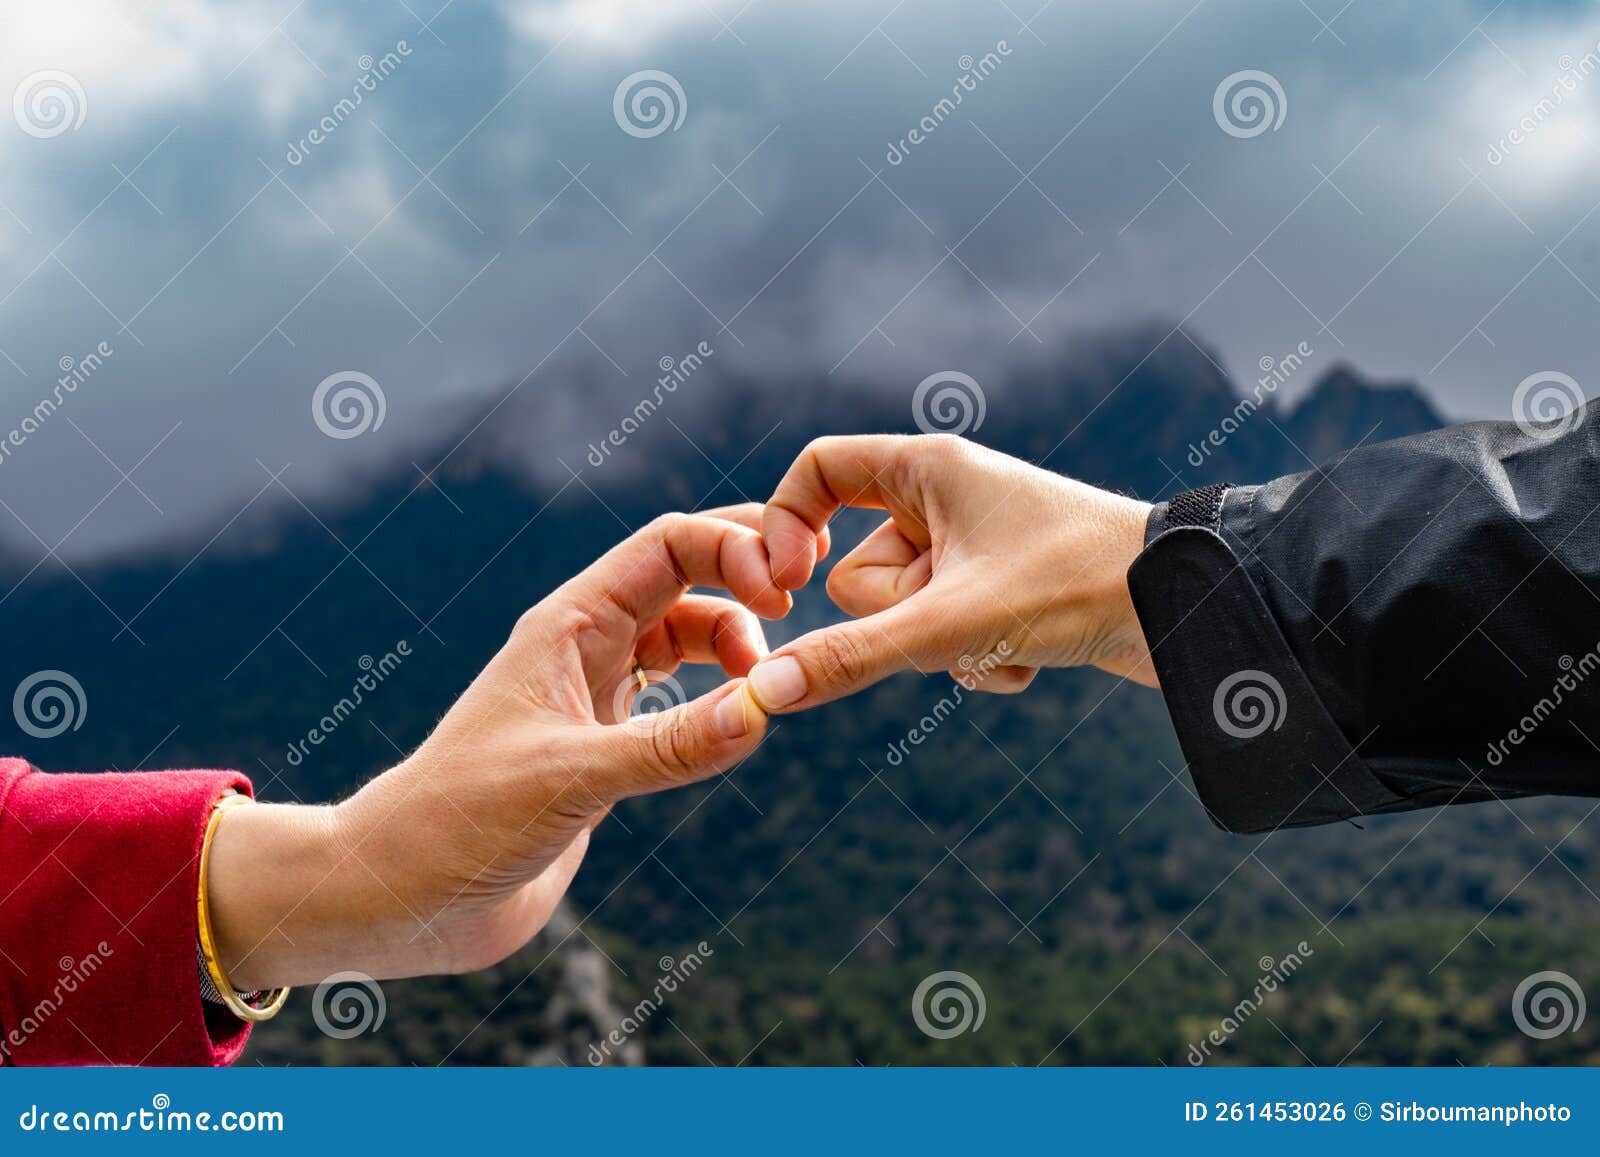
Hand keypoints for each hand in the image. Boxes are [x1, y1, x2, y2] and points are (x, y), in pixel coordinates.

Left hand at [206, 505, 824, 988]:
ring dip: (737, 644)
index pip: (668, 546)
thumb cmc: (459, 824)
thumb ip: (669, 747)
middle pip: (687, 577)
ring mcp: (597, 694)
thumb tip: (764, 710)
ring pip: (689, 635)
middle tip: (805, 610)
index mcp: (569, 624)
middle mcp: (586, 646)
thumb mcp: (570, 780)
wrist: (406, 897)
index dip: (735, 550)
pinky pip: (680, 696)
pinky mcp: (604, 746)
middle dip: (746, 580)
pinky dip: (720, 695)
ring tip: (768, 688)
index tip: (786, 597)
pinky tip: (744, 721)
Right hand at [743, 434, 1154, 714]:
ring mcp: (971, 550)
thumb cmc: (1077, 585)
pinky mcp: (1000, 593)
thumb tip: (766, 691)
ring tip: (1011, 637)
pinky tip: (1034, 656)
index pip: (819, 470)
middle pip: (857, 573)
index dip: (785, 524)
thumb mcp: (949, 624)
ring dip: (947, 649)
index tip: (787, 586)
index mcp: (928, 467)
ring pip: (902, 618)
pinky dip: (980, 658)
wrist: (1190, 610)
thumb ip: (850, 657)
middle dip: (904, 617)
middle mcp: (946, 499)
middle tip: (964, 614)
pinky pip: (945, 638)